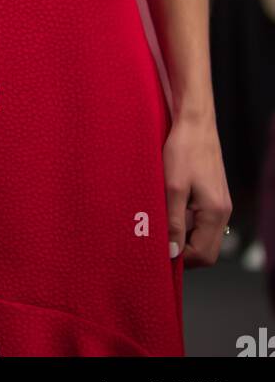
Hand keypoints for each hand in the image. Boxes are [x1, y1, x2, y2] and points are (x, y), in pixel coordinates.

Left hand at [162, 111, 231, 268]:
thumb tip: (172, 253)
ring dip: (184, 237)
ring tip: (160, 225)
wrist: (194, 122)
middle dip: (183, 252)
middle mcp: (223, 212)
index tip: (158, 253)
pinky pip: (202, 221)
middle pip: (206, 250)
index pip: (203, 256)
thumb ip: (173, 222)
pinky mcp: (213, 195)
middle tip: (158, 243)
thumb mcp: (173, 187)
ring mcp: (220, 203)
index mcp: (215, 213)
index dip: (180, 259)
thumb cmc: (183, 150)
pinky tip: (169, 211)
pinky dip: (187, 223)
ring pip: (204, 235)